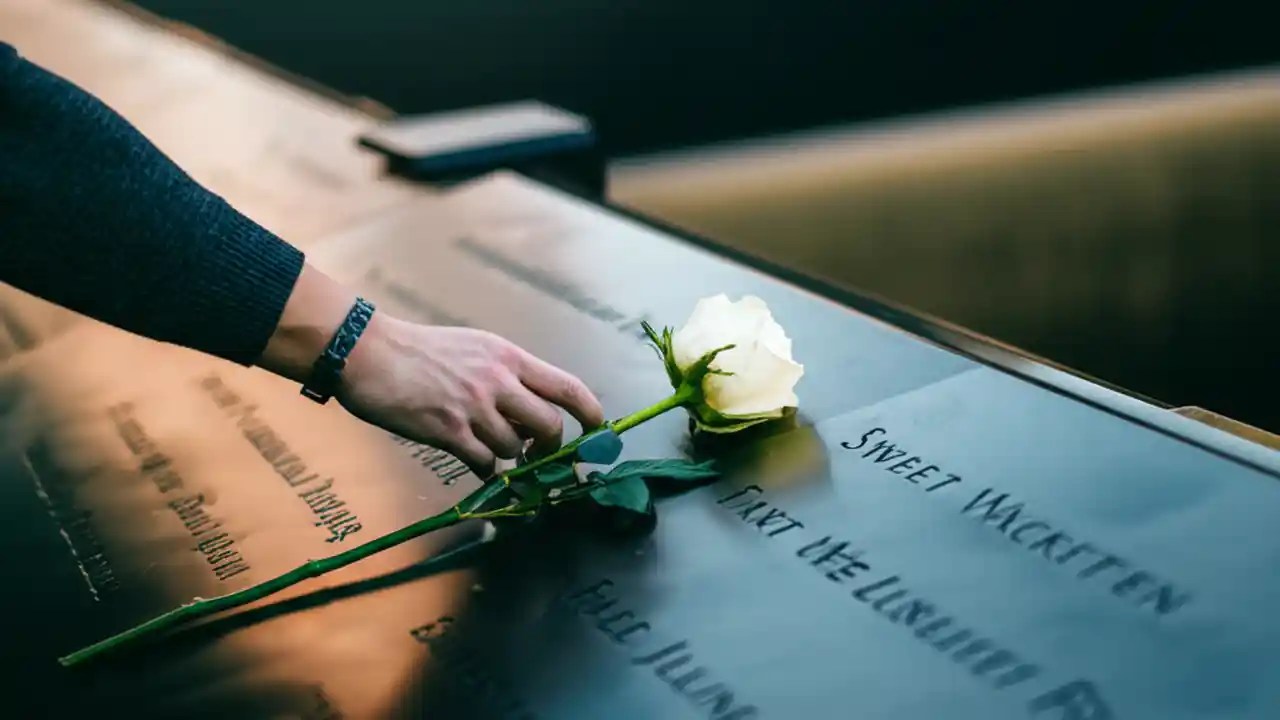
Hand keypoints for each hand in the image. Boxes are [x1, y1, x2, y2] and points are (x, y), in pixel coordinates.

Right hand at [338, 315, 602, 476]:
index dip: (591, 413)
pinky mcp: (449, 432)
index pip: (567, 386)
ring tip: (489, 446)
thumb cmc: (420, 349)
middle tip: (538, 453)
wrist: (369, 352)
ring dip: (509, 456)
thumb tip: (530, 406)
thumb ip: (506, 374)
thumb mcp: (475, 347)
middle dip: (550, 447)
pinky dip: (484, 469)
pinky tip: (473, 462)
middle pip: (550, 426)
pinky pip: (483, 463)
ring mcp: (474, 408)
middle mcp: (498, 381)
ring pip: (515, 448)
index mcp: (509, 357)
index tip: (598, 430)